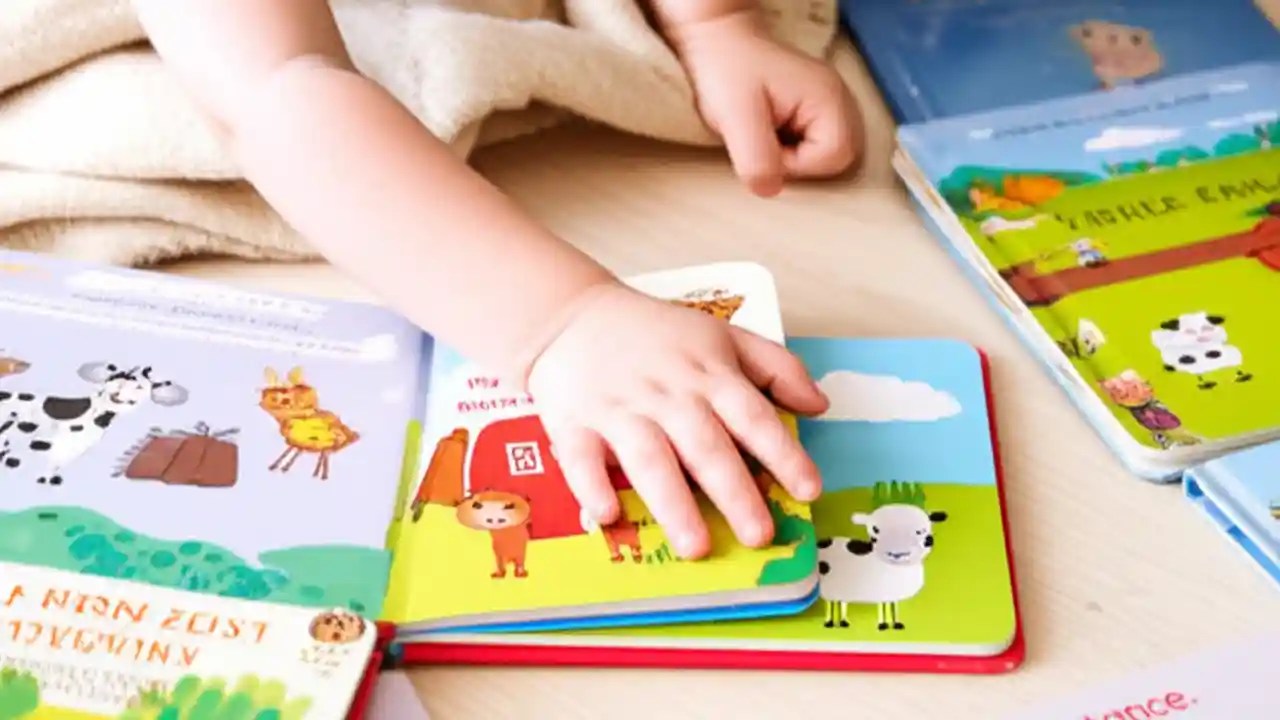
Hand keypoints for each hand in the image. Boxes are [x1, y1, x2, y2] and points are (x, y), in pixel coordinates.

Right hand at [525, 281, 827, 558]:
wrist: (573, 316)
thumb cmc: (657, 335)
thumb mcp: (724, 336)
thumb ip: (776, 368)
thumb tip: (819, 405)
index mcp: (709, 375)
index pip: (753, 417)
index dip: (784, 454)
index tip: (808, 490)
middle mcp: (669, 395)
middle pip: (706, 447)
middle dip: (735, 493)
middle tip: (759, 536)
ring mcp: (620, 411)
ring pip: (650, 459)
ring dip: (673, 504)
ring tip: (696, 546)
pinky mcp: (575, 424)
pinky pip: (582, 459)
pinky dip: (593, 486)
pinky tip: (609, 515)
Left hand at [668, 11, 863, 196]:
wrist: (717, 43)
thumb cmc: (725, 71)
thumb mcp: (735, 117)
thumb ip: (756, 158)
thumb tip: (770, 190)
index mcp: (828, 97)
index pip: (834, 156)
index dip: (796, 165)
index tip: (763, 145)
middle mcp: (839, 99)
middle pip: (838, 159)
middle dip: (797, 163)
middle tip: (765, 141)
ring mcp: (831, 104)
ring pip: (827, 155)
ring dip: (795, 157)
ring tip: (768, 134)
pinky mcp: (817, 111)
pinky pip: (816, 146)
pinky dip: (792, 149)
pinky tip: (772, 132)